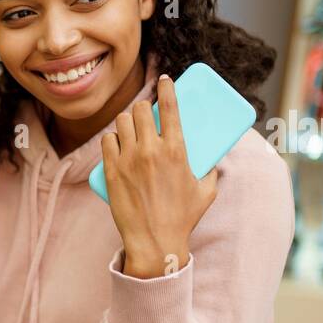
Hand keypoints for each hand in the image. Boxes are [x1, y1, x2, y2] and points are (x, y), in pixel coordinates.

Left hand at [101, 74, 216, 277]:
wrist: (153, 242)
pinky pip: (107, 141)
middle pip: (140, 110)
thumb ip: (211, 170)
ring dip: (127, 121)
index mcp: (176, 149)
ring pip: (122, 122)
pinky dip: (112, 138)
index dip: (166, 88)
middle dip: (143, 107)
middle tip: (145, 114)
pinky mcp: (111, 171)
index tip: (164, 80)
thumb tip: (214, 160)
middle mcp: (150, 150)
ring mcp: (128, 159)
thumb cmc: (182, 218)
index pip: (169, 106)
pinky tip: (117, 142)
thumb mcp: (206, 191)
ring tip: (131, 129)